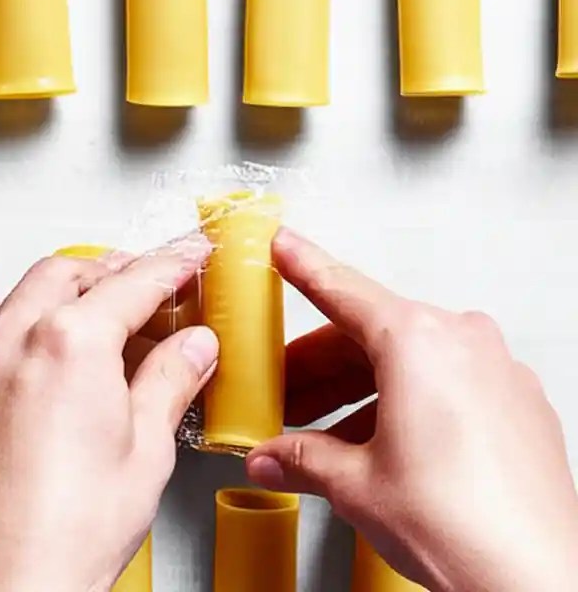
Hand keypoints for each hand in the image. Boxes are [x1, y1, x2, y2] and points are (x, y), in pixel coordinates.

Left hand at [0, 235, 218, 591]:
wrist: (12, 583)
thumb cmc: (74, 530)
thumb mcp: (148, 447)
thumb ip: (170, 380)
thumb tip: (192, 346)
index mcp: (69, 342)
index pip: (132, 281)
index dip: (170, 265)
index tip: (190, 257)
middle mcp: (11, 343)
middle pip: (66, 274)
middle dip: (111, 271)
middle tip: (151, 289)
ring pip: (22, 304)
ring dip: (66, 301)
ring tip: (108, 331)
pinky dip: (29, 346)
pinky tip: (57, 379)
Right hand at [246, 228, 577, 591]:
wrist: (532, 578)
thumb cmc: (462, 525)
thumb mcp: (353, 484)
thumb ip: (301, 458)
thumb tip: (273, 457)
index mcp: (418, 342)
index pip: (343, 290)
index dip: (303, 267)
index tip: (284, 246)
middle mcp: (465, 344)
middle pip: (370, 335)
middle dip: (318, 366)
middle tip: (281, 389)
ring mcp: (499, 373)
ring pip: (409, 363)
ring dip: (356, 392)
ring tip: (319, 434)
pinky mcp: (519, 406)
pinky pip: (447, 386)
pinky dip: (402, 404)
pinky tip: (374, 445)